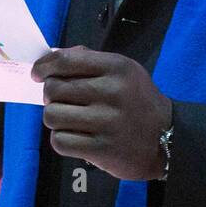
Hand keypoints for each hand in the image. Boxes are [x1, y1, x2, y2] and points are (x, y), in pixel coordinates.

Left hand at [31, 45, 171, 180]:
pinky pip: (60, 141)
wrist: (167, 138)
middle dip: (50, 96)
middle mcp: (113, 92)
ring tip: (69, 120)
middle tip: (61, 102)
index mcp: (117, 67)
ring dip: (55, 119)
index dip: (44, 66)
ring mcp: (108, 122)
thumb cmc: (137, 101)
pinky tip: (76, 137)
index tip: (37, 74)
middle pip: (54, 89)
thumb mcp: (123, 71)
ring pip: (52, 116)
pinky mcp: (102, 149)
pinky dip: (62, 139)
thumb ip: (89, 60)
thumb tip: (52, 56)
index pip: (65, 60)